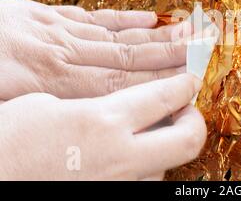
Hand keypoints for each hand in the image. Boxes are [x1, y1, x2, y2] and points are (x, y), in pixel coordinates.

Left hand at [0, 0, 190, 99]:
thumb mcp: (4, 104)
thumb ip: (51, 108)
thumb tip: (93, 115)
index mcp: (52, 81)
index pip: (122, 81)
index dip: (160, 79)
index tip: (190, 77)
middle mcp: (64, 52)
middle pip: (129, 55)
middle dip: (172, 53)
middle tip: (204, 46)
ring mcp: (58, 30)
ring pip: (118, 35)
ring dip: (157, 35)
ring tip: (189, 30)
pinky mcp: (47, 15)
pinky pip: (93, 16)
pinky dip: (123, 18)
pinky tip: (147, 17)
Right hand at [0, 74, 206, 179]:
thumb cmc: (8, 139)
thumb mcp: (48, 104)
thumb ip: (95, 102)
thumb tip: (120, 104)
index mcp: (101, 121)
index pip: (164, 97)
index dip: (183, 84)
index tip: (190, 80)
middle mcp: (118, 157)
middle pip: (188, 138)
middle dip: (194, 121)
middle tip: (185, 111)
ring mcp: (117, 186)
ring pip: (164, 166)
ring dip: (163, 147)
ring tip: (147, 136)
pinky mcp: (111, 199)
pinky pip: (140, 184)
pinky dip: (140, 169)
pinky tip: (123, 159)